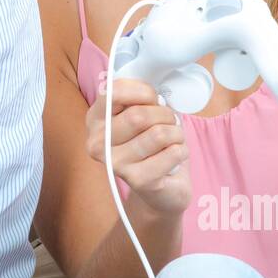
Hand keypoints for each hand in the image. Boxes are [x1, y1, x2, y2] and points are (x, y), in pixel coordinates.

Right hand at [85, 75, 192, 216]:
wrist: (160, 187)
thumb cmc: (151, 141)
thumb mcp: (141, 112)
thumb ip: (141, 98)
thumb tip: (156, 97)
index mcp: (95, 119)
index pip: (114, 92)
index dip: (142, 91)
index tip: (154, 98)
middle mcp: (97, 143)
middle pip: (138, 116)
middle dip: (164, 114)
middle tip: (170, 120)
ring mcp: (115, 164)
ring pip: (158, 134)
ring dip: (176, 133)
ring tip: (173, 138)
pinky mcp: (138, 181)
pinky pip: (173, 153)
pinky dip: (182, 150)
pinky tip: (174, 156)